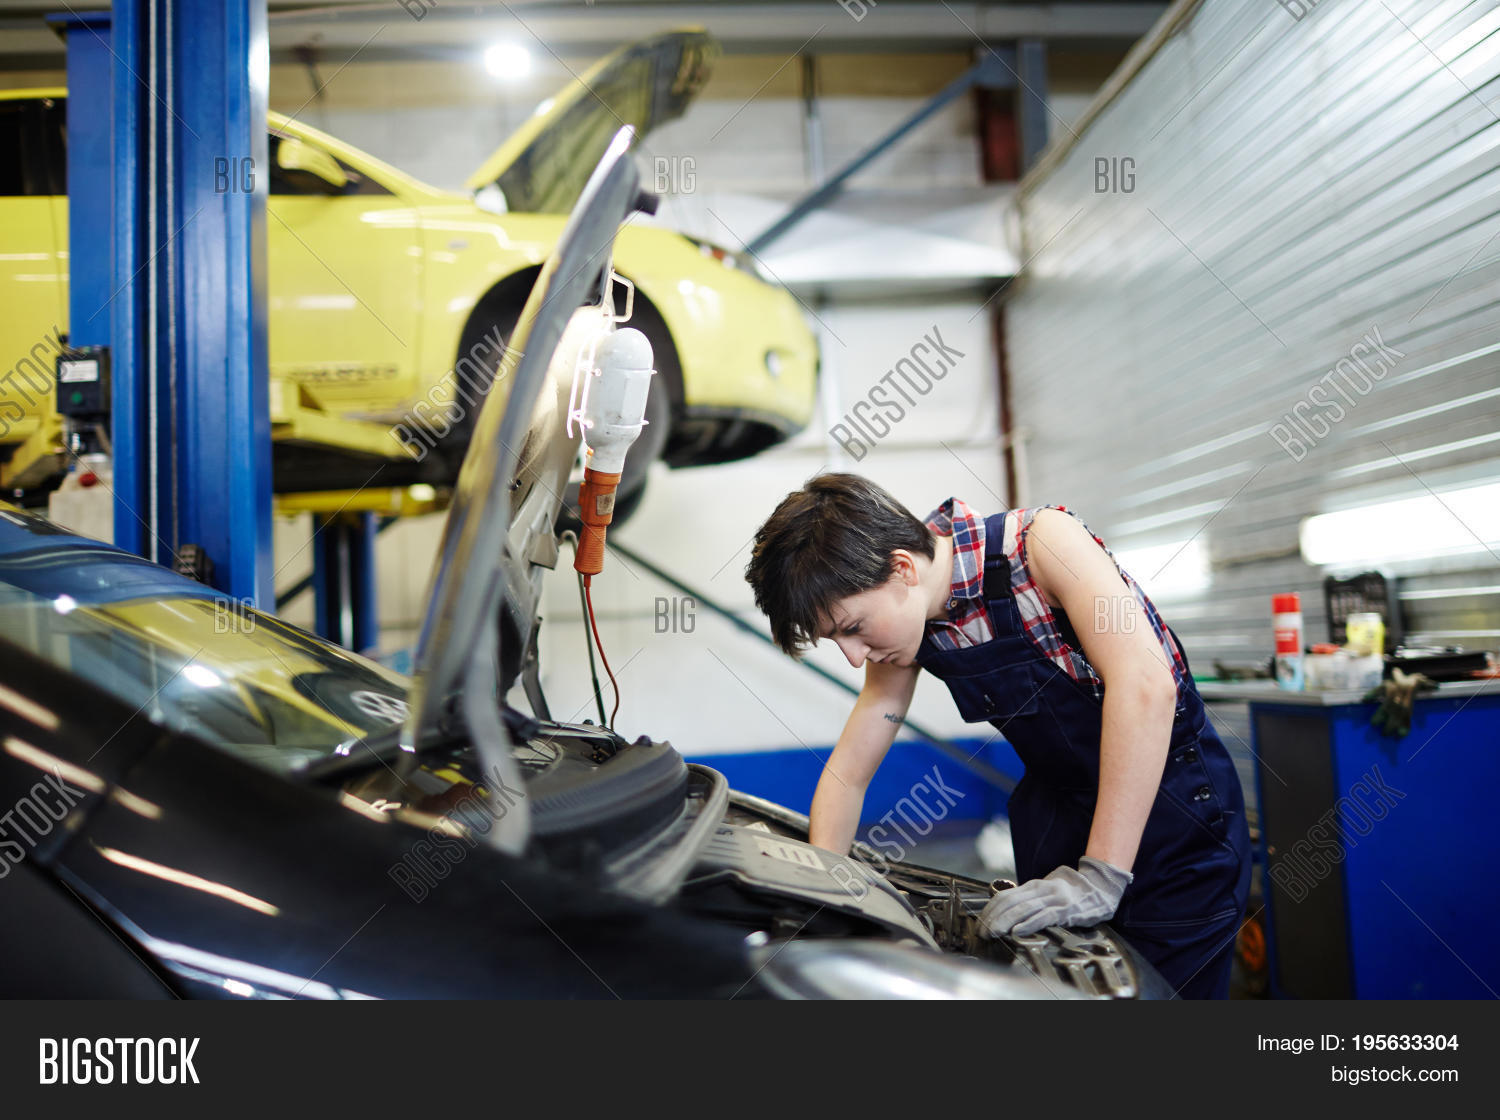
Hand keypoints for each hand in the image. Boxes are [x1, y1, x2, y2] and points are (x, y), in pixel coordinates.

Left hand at [977, 857, 1132, 937]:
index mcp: (1034, 886)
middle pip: (1010, 903)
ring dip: (1004, 922)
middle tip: (982, 932)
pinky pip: (1043, 917)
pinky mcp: (1065, 910)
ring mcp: (1053, 900)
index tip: (981, 922)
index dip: (990, 910)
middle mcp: (1040, 890)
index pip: (1005, 896)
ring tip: (993, 933)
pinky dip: (1028, 924)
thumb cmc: (1072, 892)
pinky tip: (1017, 931)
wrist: (1100, 888)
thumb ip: (1029, 899)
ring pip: (1022, 909)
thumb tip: (1006, 911)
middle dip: (993, 918)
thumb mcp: (1047, 891)